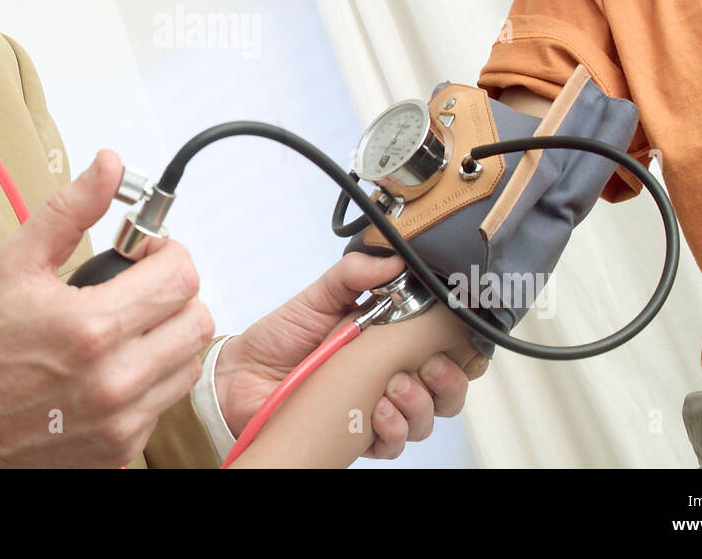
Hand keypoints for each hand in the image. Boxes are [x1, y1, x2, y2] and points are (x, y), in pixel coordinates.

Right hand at [0, 149, 215, 466]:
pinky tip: (119, 364)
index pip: (181, 276)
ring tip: (129, 327)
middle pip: (197, 318)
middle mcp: (114, 377)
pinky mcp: (125, 444)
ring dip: (168, 336)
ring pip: (190, 359)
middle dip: (173, 294)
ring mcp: (123, 417)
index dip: (167, 255)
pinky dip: (153, 376)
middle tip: (140, 290)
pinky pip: (169, 397)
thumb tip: (109, 167)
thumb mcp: (18, 263)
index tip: (144, 257)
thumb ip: (70, 209)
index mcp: (91, 327)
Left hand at [215, 252, 487, 459]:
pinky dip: (391, 429)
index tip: (458, 336)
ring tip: (392, 386)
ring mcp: (375, 407)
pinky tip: (375, 412)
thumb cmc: (279, 338)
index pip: (442, 348)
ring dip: (418, 404)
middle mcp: (388, 376)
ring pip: (425, 418)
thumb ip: (352, 276)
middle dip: (448, 380)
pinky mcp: (358, 434)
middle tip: (428, 366)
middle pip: (447, 389)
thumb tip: (393, 259)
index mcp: (388, 340)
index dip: (460, 348)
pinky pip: (392, 443)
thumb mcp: (316, 298)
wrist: (241, 376)